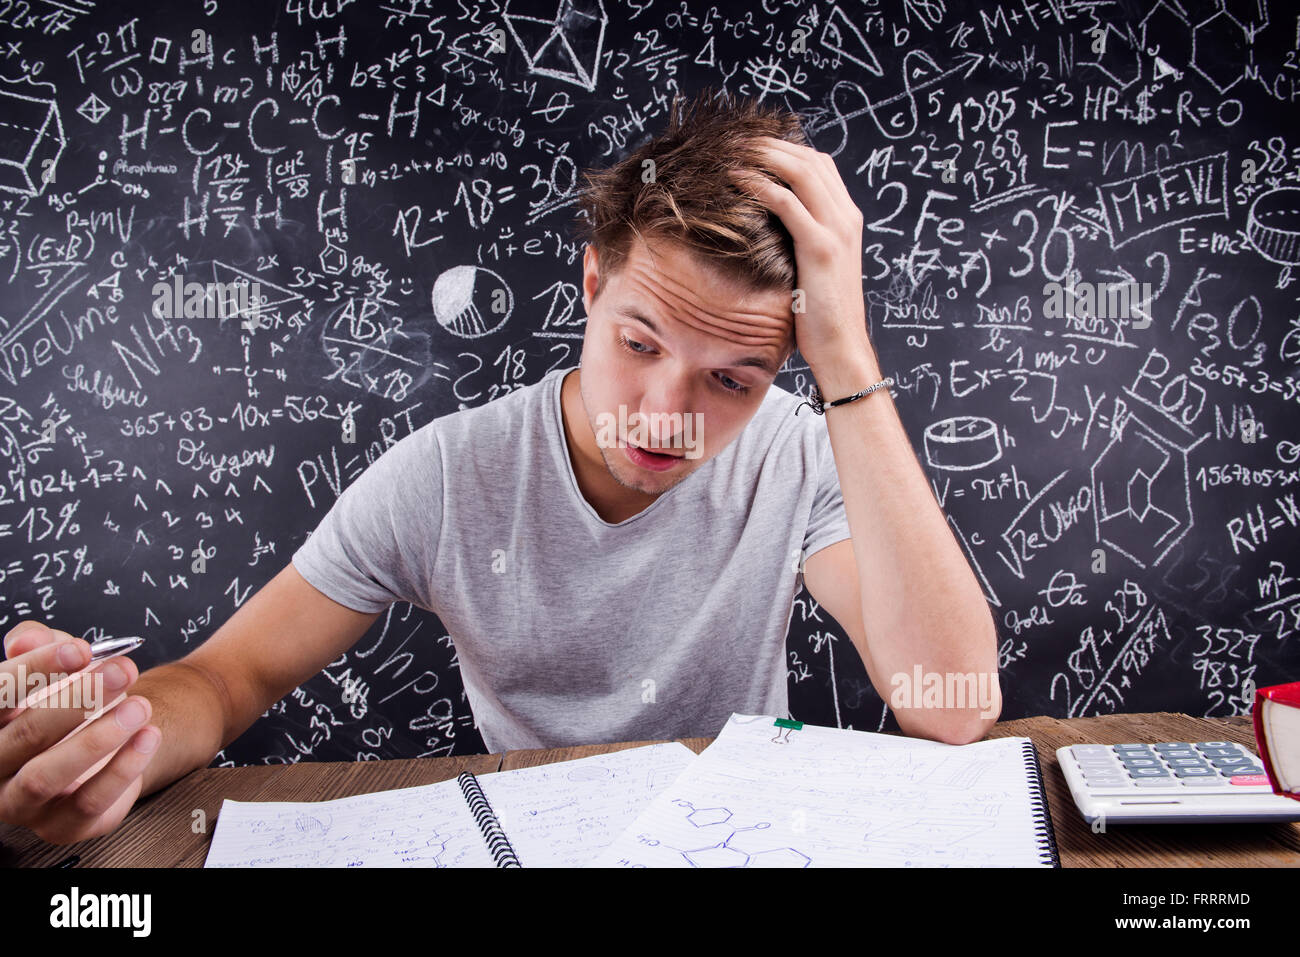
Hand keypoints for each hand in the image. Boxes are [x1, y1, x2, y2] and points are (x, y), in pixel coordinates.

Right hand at [0, 620, 157, 844]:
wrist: (107, 738)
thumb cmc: (68, 698)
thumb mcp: (53, 661)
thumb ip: (37, 642)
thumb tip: (28, 639)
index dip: (36, 669)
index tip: (82, 650)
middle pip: (24, 736)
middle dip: (77, 700)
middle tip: (122, 671)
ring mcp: (22, 802)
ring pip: (46, 776)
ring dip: (96, 739)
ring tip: (139, 707)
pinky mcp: (61, 825)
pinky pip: (89, 802)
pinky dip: (123, 768)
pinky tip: (148, 736)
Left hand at [728, 137, 881, 384]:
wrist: (841, 347)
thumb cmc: (820, 315)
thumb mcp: (812, 269)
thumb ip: (798, 242)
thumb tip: (766, 230)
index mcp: (846, 219)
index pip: (818, 164)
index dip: (785, 148)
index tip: (751, 145)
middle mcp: (846, 216)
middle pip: (809, 158)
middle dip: (771, 143)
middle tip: (736, 138)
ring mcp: (837, 229)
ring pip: (800, 171)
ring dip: (764, 155)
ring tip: (733, 149)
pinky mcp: (821, 247)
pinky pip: (788, 202)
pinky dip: (761, 184)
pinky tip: (737, 178)